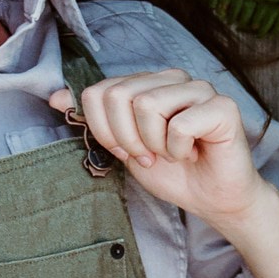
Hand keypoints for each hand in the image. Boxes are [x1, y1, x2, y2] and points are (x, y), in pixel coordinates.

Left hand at [56, 67, 259, 233]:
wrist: (211, 199)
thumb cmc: (172, 173)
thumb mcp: (123, 147)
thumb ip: (95, 120)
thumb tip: (56, 97)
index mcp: (147, 83)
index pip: (99, 92)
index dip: (105, 131)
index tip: (127, 152)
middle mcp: (172, 78)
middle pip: (119, 95)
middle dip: (127, 139)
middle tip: (150, 156)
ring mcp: (199, 88)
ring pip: (148, 106)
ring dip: (155, 145)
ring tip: (173, 153)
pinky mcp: (222, 106)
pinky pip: (180, 125)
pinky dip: (179, 151)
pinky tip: (193, 154)